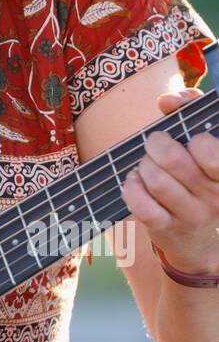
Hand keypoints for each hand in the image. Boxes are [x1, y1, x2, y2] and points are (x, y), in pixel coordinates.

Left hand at [120, 86, 218, 276]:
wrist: (203, 241)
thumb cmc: (199, 179)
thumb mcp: (204, 149)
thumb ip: (190, 111)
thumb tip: (166, 100)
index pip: (210, 152)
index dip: (195, 141)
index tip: (191, 141)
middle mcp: (214, 197)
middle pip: (172, 160)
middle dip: (156, 145)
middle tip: (156, 145)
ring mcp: (190, 216)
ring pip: (154, 179)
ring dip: (143, 166)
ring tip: (147, 167)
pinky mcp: (166, 229)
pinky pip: (140, 204)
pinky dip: (131, 188)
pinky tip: (136, 183)